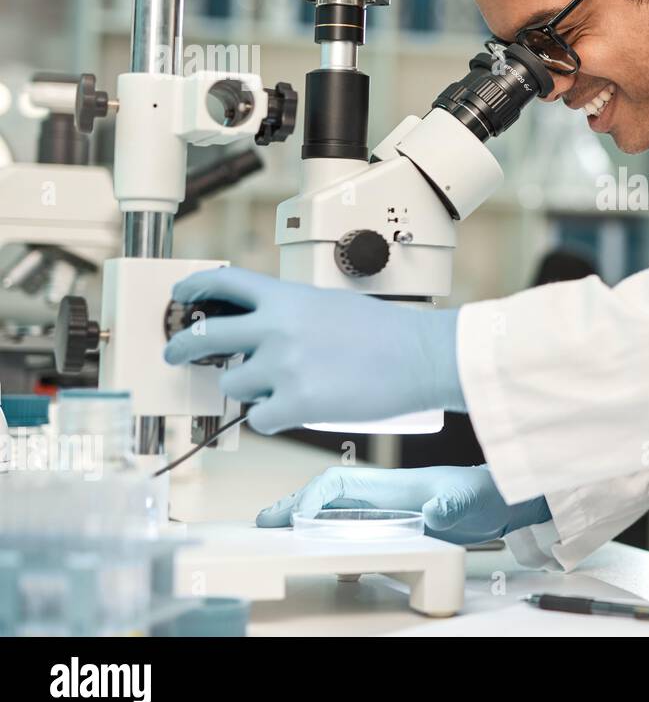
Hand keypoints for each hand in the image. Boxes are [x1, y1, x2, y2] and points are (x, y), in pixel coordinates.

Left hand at [162, 266, 462, 434]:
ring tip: (286, 388)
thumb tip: (259, 338)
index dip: (195, 286)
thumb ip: (291, 317)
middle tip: (173, 355)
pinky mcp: (293, 404)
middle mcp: (276, 330)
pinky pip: (259, 420)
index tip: (180, 295)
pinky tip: (301, 409)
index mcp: (287, 299)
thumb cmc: (387, 334)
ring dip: (250, 390)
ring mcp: (281, 368)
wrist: (421, 357)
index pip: (226, 282)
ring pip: (232, 386)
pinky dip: (275, 418)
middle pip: (204, 338)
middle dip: (180, 349)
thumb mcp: (331, 307)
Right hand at [255, 465, 550, 544]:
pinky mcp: (391, 520)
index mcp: (390, 484)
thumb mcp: (470, 501)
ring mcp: (384, 505)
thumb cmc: (481, 496)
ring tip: (276, 530)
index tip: (294, 519)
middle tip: (264, 523)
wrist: (496, 499)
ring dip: (304, 514)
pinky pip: (348, 521)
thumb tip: (435, 509)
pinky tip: (317, 545)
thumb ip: (451, 504)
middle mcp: (381, 492)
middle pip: (326, 492)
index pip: (338, 482)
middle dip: (294, 503)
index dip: (312, 497)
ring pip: (333, 505)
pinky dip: (327, 528)